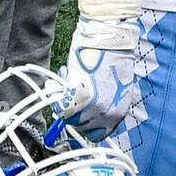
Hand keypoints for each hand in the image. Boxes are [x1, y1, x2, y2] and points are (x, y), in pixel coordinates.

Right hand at [50, 15, 141, 142]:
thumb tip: (88, 111)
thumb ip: (103, 104)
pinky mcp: (79, 96)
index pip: (100, 134)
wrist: (111, 41)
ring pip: (70, 119)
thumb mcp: (114, 89)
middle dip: (75, 115)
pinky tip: (59, 83)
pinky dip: (56, 96)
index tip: (82, 117)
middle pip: (83, 128)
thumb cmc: (114, 59)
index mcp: (118, 112)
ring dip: (65, 106)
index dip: (88, 126)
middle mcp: (107, 114)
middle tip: (71, 99)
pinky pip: (61, 107)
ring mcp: (93, 107)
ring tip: (67, 87)